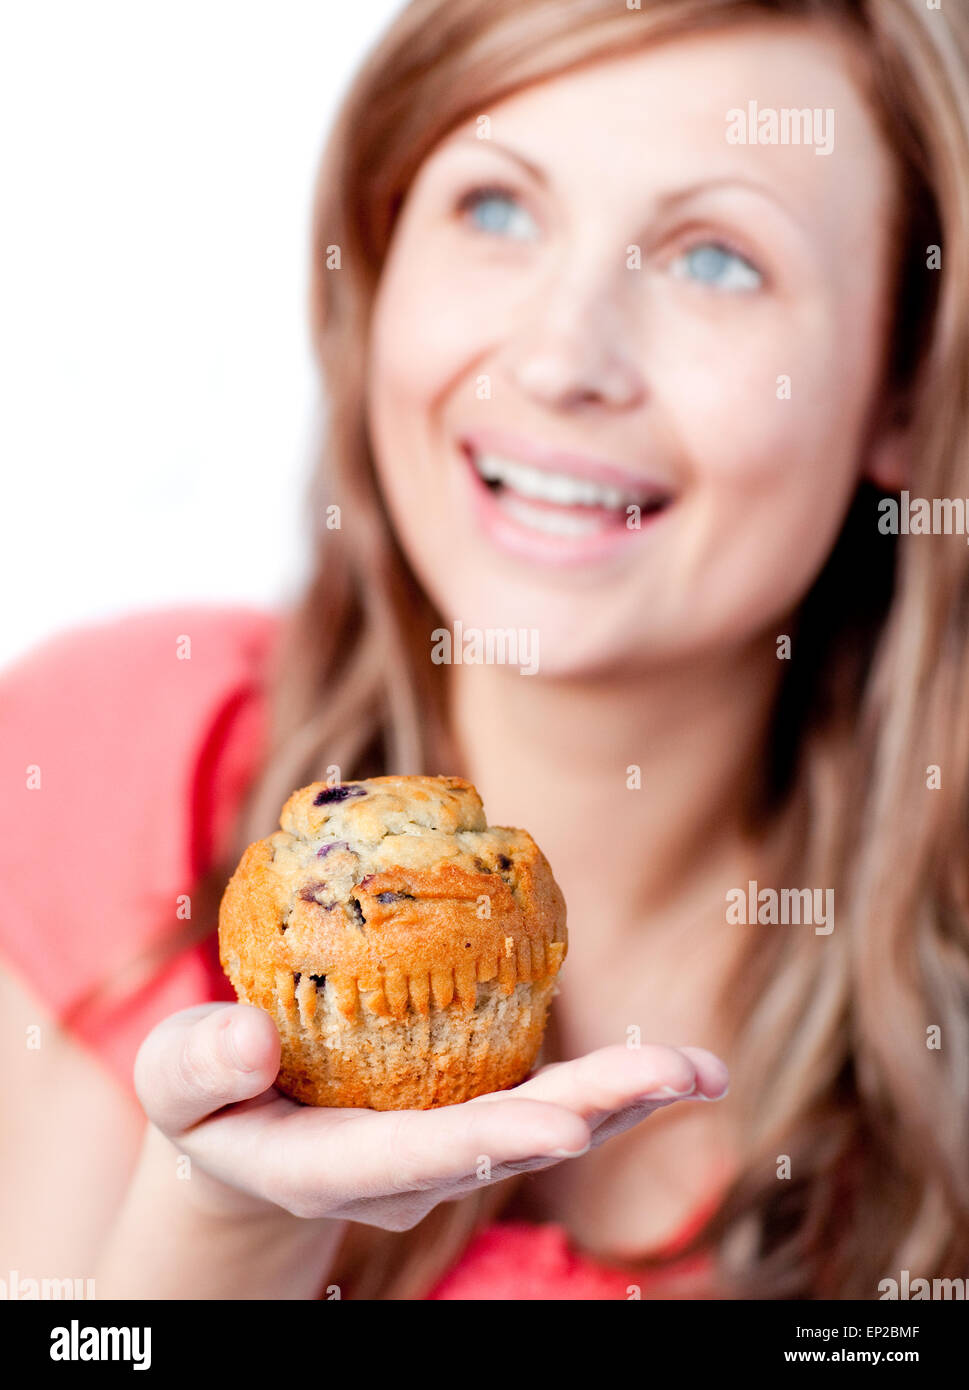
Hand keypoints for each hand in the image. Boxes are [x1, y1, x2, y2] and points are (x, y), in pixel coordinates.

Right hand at [134, 1002, 728, 1231]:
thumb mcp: (176, 1084)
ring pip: (546, 1123)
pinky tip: (680, 1066)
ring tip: (704, 1069)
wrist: (244, 1139)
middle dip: (594, 1110)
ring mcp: (448, 1144)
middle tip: (676, 1075)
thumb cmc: (208, 1103)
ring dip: (626, 1098)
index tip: (560, 1125)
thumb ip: (197, 1066)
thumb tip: (249, 1037)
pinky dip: (616, 1087)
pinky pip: (550, 1099)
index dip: (488, 1140)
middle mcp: (408, 1168)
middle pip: (508, 1143)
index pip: (416, 1158)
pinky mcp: (471, 1111)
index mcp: (333, 1164)